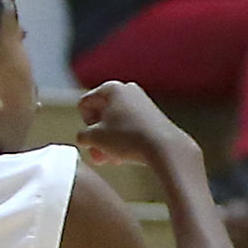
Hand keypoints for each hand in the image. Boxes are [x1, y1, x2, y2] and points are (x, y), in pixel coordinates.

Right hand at [76, 81, 196, 171]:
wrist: (165, 147)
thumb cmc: (128, 138)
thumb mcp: (96, 138)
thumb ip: (82, 136)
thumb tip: (84, 137)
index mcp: (111, 88)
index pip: (84, 105)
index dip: (85, 125)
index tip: (93, 139)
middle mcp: (127, 90)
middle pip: (101, 115)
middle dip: (98, 138)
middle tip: (98, 156)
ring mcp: (142, 101)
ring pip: (116, 124)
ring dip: (109, 143)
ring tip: (113, 159)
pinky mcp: (153, 115)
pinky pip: (130, 127)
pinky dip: (124, 140)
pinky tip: (125, 157)